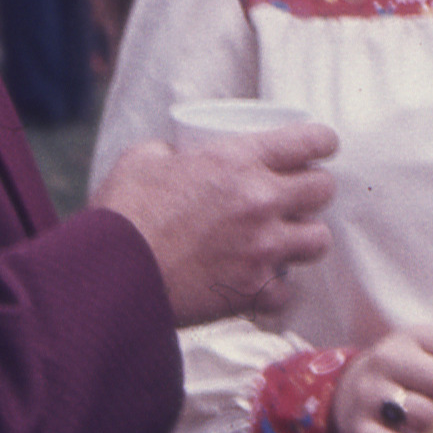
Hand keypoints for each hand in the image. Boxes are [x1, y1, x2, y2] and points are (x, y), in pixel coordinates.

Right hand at [93, 121, 338, 328]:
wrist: (109, 275)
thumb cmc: (121, 215)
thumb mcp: (142, 160)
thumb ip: (170, 152)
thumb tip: (176, 155)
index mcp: (238, 161)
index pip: (309, 141)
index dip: (321, 142)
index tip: (321, 148)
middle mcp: (260, 201)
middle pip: (323, 189)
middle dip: (313, 191)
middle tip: (296, 197)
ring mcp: (261, 248)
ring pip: (318, 240)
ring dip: (304, 239)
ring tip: (285, 241)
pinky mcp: (252, 290)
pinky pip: (286, 292)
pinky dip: (274, 290)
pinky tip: (258, 284)